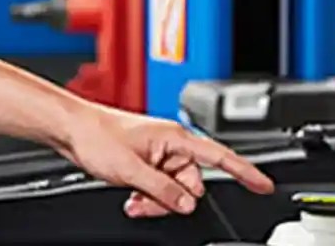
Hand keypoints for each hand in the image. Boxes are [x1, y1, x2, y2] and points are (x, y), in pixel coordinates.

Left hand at [56, 104, 275, 217]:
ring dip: (156, 200)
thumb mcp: (131, 169)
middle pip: (192, 184)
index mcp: (175, 137)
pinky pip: (158, 186)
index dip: (245, 172)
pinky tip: (132, 197)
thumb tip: (187, 204)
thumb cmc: (95, 135)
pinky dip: (148, 196)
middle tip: (146, 199)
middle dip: (172, 198)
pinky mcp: (145, 161)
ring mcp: (157, 153)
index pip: (220, 156)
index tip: (264, 185)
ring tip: (133, 198)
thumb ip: (162, 189)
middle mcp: (170, 144)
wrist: (70, 129)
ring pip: (174, 189)